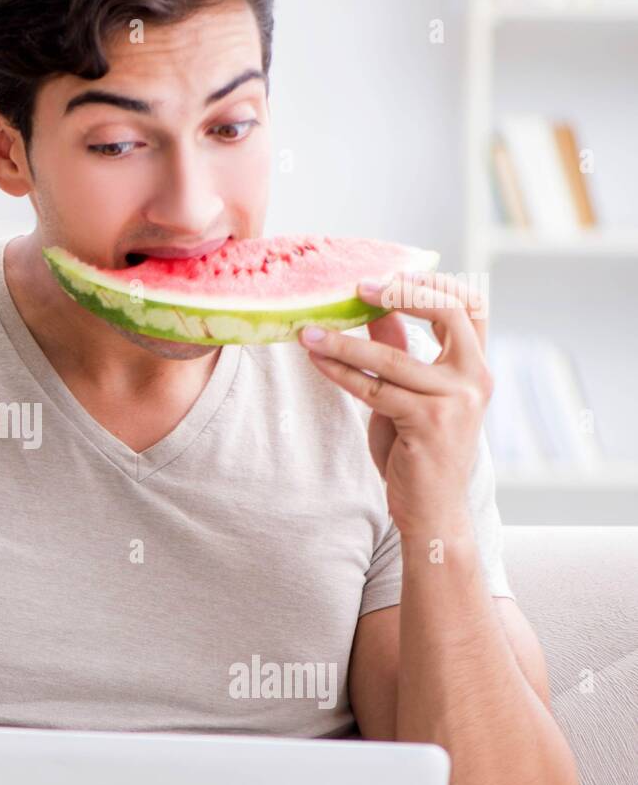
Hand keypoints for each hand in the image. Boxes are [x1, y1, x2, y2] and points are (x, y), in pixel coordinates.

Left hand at [299, 272, 493, 539]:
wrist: (432, 509)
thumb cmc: (419, 450)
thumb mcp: (410, 394)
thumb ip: (400, 352)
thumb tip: (375, 309)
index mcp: (476, 367)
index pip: (471, 306)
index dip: (434, 284)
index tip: (392, 274)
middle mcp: (475, 379)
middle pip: (447, 313)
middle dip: (400, 293)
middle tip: (355, 288)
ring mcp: (456, 402)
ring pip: (393, 358)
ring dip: (344, 342)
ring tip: (308, 331)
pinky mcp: (429, 424)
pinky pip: (374, 389)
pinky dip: (340, 372)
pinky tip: (316, 360)